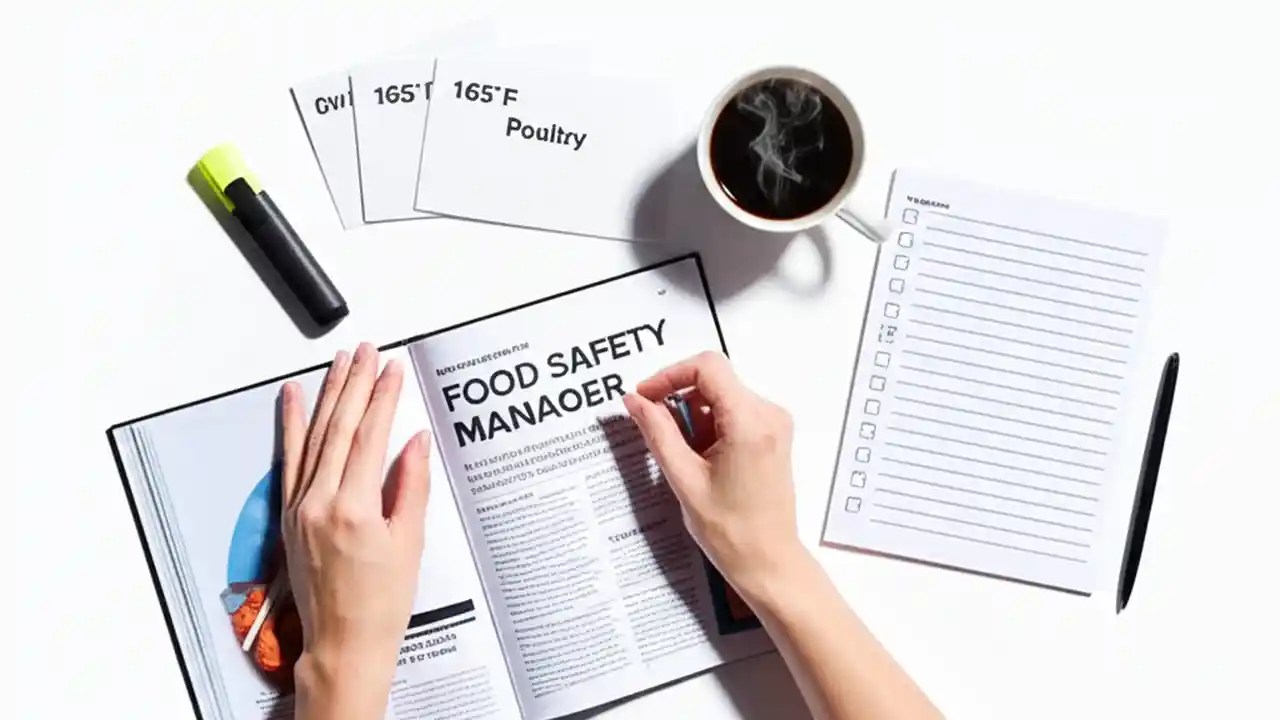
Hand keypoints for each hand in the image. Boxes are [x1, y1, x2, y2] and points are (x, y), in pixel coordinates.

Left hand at [279, 343, 430, 719]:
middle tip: (366, 351)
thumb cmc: (381, 603)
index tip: (392, 369)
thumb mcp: (409, 542)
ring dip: (327, 396)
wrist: (344, 643)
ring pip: (313, 438)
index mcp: (353, 509)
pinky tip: (292, 399)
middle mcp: (319, 503)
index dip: (382, 398)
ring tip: (338, 362)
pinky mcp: (290, 516)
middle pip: (338, 429)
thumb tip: (414, 442)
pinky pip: (290, 461)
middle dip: (354, 385)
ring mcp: (299, 508)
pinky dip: (291, 427)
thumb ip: (411, 486)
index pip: (369, 437)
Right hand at [622, 351, 802, 604]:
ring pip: (721, 395)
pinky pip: (734, 412)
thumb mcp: (684, 479)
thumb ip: (657, 432)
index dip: (669, 375)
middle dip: (679, 400)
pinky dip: (709, 425)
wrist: (769, 561)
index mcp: (751, 423)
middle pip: (714, 380)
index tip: (645, 397)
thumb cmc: (730, 530)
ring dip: (694, 416)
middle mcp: (769, 415)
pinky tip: (700, 458)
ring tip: (684, 456)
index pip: (707, 367)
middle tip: (657, 433)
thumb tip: (635, 401)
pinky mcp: (772, 435)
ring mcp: (775, 424)